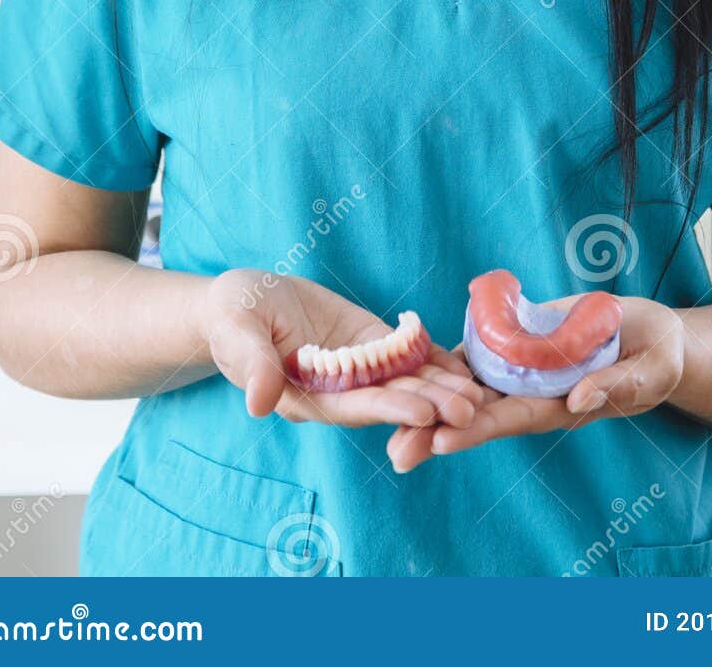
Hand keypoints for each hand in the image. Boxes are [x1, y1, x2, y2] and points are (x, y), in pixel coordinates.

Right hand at [204, 269, 482, 431]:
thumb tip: (258, 403)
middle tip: (471, 411)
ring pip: (403, 379)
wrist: (242, 301)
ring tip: (479, 394)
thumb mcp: (237, 332)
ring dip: (439, 387)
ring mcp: (355, 368)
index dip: (388, 406)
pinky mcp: (367, 344)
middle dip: (429, 404)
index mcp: (306, 395)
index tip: (424, 411)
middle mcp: (337, 390)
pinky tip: (464, 364)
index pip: (354, 404)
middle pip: (388, 398)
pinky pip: (403, 354)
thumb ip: (252, 365)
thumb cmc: (232, 315)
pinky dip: (432, 359)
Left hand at [386, 295, 684, 471]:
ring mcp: (523, 369)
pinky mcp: (519, 342)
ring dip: (431, 401)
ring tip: (385, 416)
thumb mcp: (648, 370)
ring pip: (470, 386)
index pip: (513, 420)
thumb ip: (615, 387)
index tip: (440, 442)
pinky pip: (480, 350)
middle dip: (437, 429)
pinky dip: (448, 358)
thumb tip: (579, 401)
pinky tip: (412, 362)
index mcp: (563, 406)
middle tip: (394, 451)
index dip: (477, 429)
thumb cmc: (659, 357)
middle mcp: (534, 392)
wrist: (651, 335)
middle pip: (479, 412)